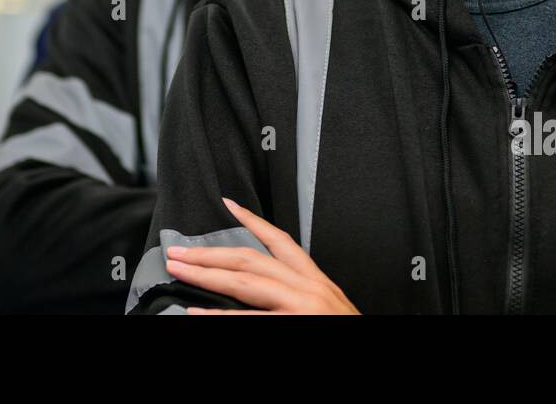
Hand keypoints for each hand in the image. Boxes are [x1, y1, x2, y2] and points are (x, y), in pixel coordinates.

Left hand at [164, 197, 359, 314]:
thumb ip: (296, 292)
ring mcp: (300, 307)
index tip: (228, 205)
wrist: (376, 349)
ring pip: (246, 282)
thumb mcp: (326, 305)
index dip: (252, 221)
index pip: (280, 241)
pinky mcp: (293, 326)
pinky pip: (248, 319)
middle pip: (251, 259)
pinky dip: (218, 315)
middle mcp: (308, 288)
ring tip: (180, 269)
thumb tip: (258, 286)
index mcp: (316, 281)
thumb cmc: (345, 329)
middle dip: (211, 253)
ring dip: (207, 273)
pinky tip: (196, 311)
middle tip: (180, 251)